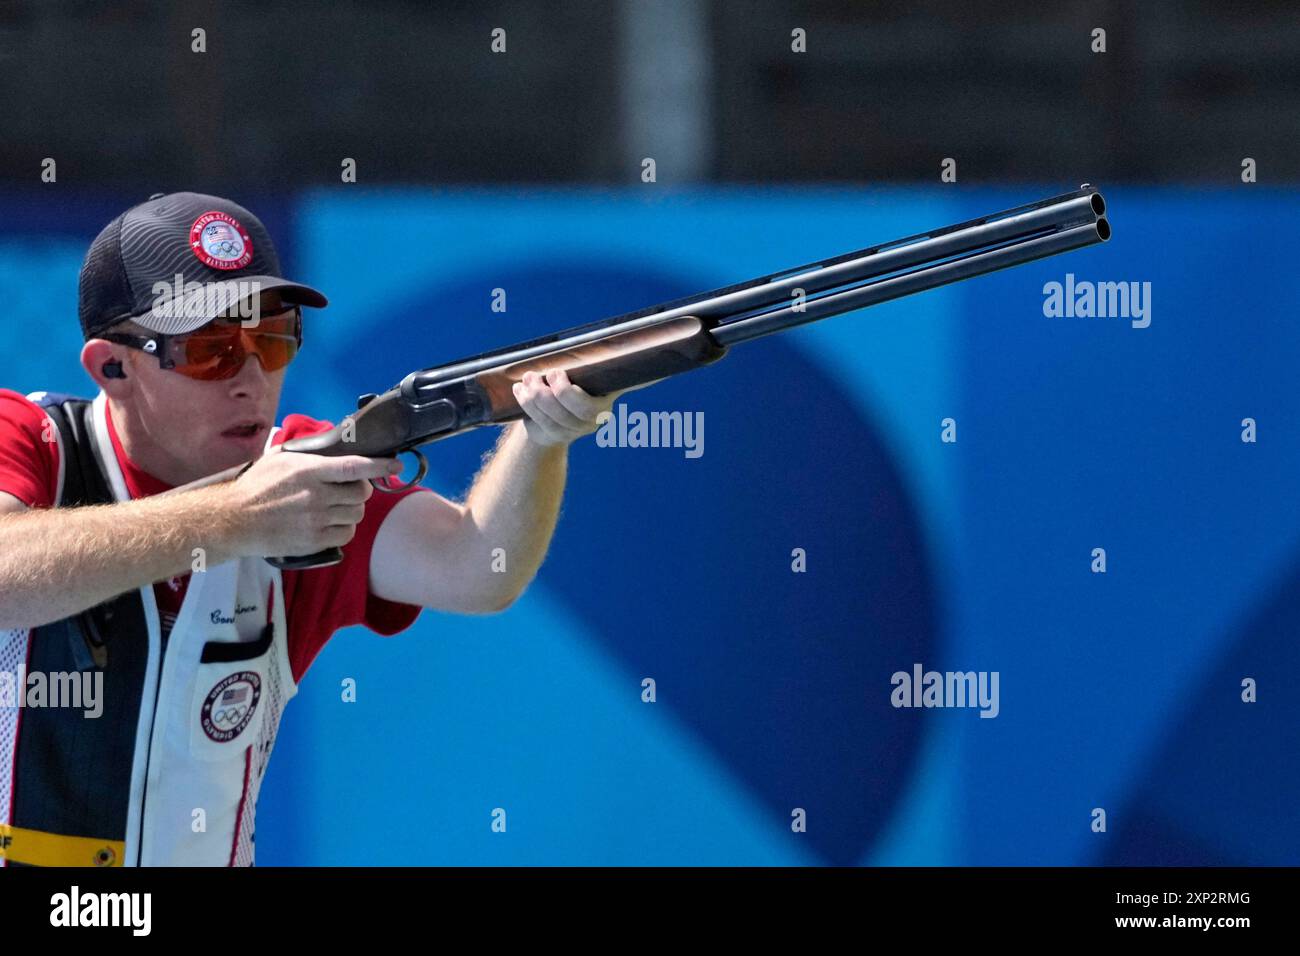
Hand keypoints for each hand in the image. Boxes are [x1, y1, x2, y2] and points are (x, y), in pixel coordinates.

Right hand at [220, 451, 402, 556]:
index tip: (395, 463)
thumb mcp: (278, 459)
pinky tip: (330, 523)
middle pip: (362, 494)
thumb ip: (307, 453)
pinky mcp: (314, 540)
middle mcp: (316, 495)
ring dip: (351, 510)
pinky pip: (346, 534)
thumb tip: (329, 447)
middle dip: (359, 491)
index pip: (355, 466)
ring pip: (356, 515)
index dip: (380, 465)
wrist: (233, 521)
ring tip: (334, 507)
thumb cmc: (255, 487)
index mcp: (309, 471)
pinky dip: (343, 529)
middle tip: (346, 490)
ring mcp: (316, 520)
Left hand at [511, 368, 622, 447]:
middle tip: (546, 372)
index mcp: (606, 399)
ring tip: (528, 378)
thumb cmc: (573, 383)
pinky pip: (541, 422)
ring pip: (556, 418)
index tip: (558, 373)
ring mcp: (574, 431)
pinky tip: (520, 389)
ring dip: (537, 396)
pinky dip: (528, 404)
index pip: (608, 394)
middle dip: (559, 392)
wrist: (557, 411)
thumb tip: (629, 339)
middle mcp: (594, 419)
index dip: (578, 391)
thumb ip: (596, 358)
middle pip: (582, 411)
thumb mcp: (585, 372)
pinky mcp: (555, 435)